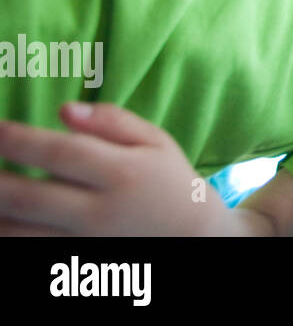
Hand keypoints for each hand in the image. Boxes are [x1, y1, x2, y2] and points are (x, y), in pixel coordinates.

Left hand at [0, 103, 239, 235]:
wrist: (192, 236)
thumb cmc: (168, 180)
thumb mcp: (155, 141)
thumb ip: (112, 121)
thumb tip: (64, 110)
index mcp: (122, 174)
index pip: (61, 153)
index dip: (18, 139)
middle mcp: (99, 212)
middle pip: (27, 197)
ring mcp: (82, 243)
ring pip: (16, 232)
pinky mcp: (72, 263)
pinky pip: (24, 250)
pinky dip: (5, 231)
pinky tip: (2, 212)